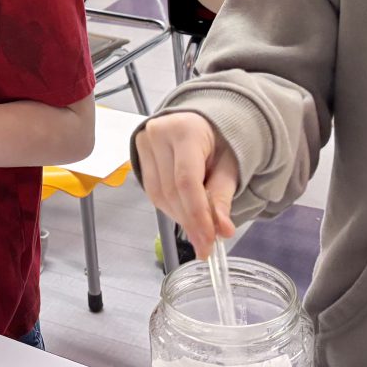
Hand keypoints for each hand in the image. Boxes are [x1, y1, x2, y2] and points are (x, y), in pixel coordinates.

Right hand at [134, 111, 239, 259]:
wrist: (200, 122)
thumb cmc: (218, 142)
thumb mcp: (228, 166)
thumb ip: (222, 197)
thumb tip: (222, 230)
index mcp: (186, 130)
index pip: (187, 180)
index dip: (197, 214)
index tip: (208, 241)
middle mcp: (159, 133)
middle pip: (171, 190)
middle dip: (190, 221)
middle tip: (205, 244)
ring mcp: (144, 142)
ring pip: (158, 195)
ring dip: (179, 217)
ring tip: (197, 229)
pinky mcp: (137, 154)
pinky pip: (151, 191)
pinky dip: (170, 208)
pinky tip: (184, 212)